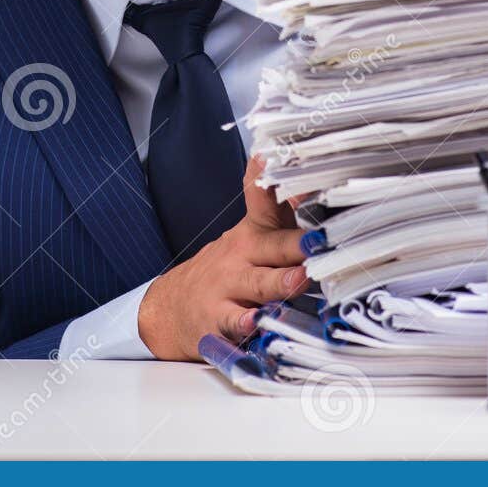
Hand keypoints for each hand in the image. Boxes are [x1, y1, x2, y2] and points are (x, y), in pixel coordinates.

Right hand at [137, 154, 309, 360]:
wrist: (170, 307)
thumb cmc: (227, 270)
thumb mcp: (250, 238)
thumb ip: (282, 215)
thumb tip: (317, 185)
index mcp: (254, 233)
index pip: (265, 200)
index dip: (273, 183)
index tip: (278, 162)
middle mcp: (242, 256)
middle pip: (274, 245)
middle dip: (298, 243)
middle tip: (318, 240)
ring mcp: (228, 287)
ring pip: (258, 284)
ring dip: (280, 282)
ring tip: (298, 279)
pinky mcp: (218, 320)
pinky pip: (234, 323)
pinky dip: (244, 324)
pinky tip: (254, 323)